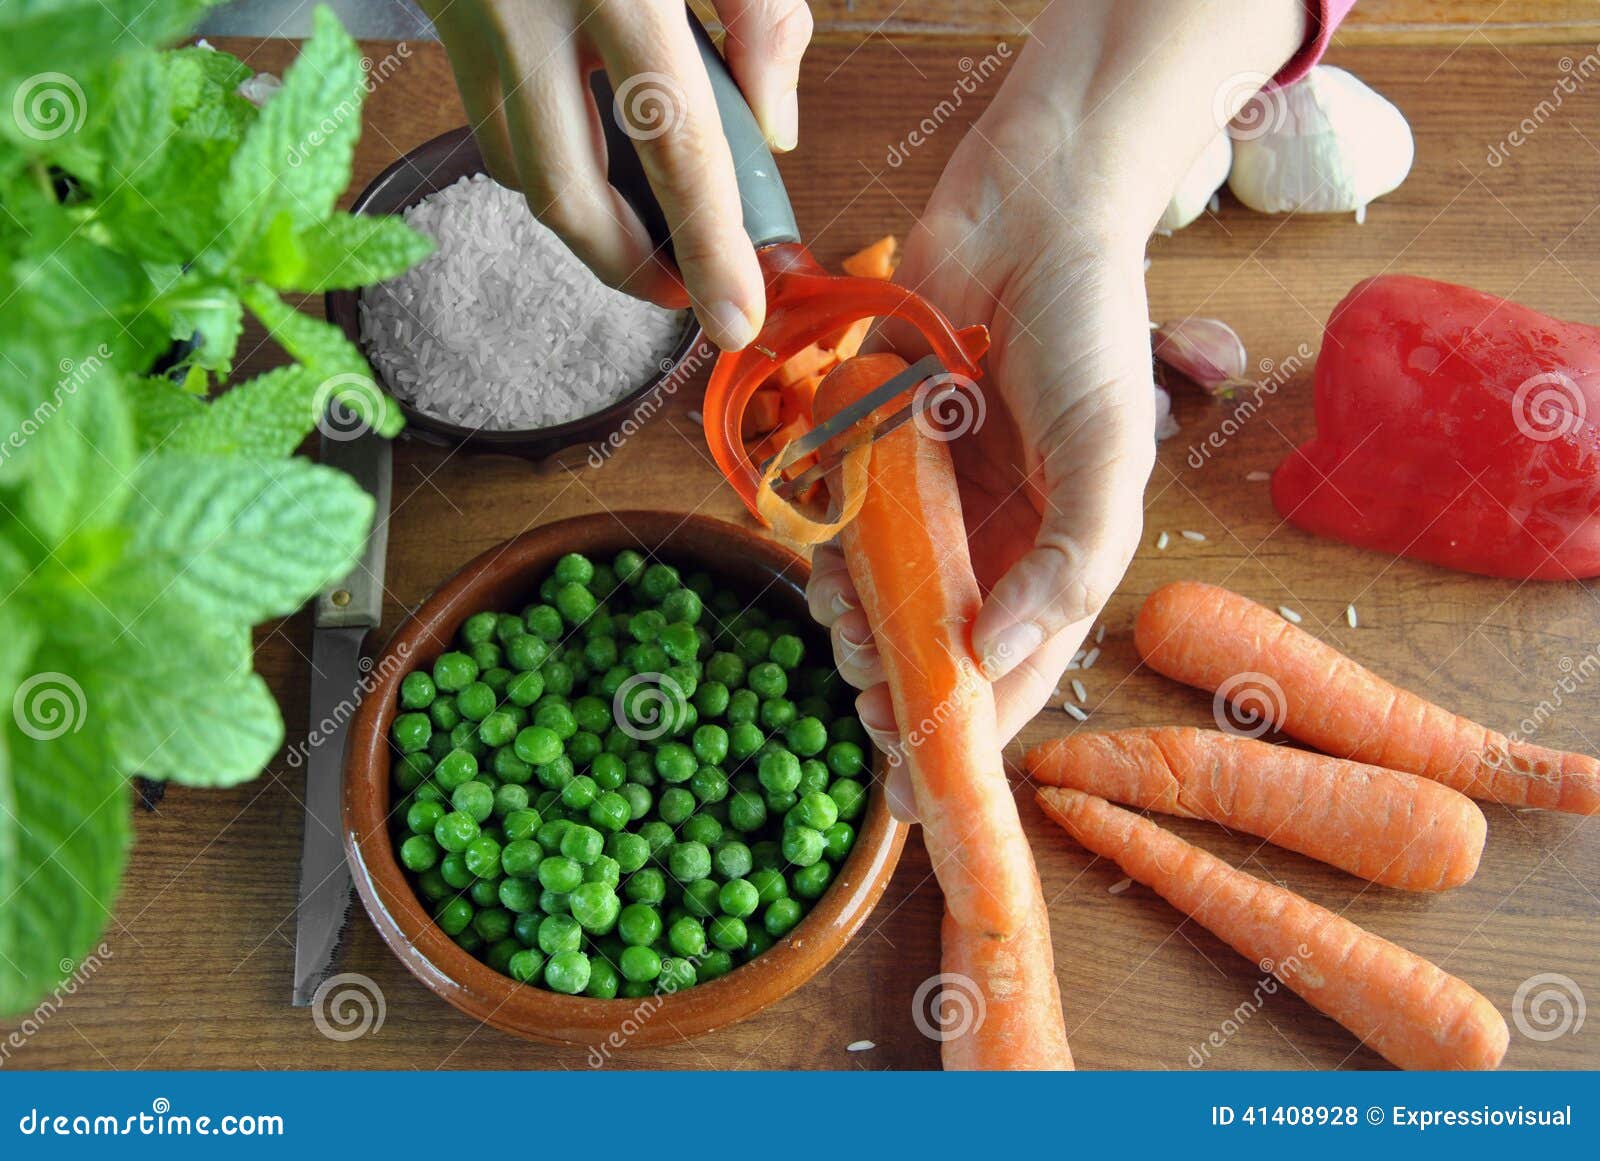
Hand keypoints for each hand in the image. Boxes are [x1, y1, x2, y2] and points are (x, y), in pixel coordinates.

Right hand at [419, 0, 813, 349]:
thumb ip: (760, 16)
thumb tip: (774, 131)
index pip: (671, 145)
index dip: (707, 247)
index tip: (735, 318)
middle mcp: (525, 12)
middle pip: (568, 194)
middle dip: (630, 269)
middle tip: (688, 294)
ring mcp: (468, 20)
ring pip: (520, 171)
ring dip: (588, 225)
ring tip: (654, 241)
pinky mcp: (442, 21)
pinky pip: (492, 126)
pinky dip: (550, 167)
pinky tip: (598, 168)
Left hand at [806, 114, 1158, 818]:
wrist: (1026, 214)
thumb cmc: (1087, 330)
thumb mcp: (1109, 456)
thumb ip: (1070, 563)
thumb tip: (997, 655)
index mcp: (1058, 554)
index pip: (1017, 671)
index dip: (971, 733)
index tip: (918, 786)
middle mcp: (993, 538)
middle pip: (940, 647)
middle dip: (901, 689)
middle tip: (868, 708)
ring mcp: (933, 499)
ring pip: (883, 596)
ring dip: (858, 629)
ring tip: (844, 632)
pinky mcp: (880, 452)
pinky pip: (845, 527)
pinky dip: (829, 555)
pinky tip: (823, 567)